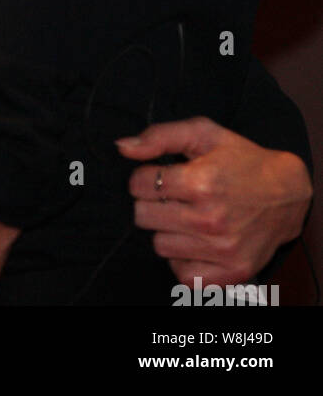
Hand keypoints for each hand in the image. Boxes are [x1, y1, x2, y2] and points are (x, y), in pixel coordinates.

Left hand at [116, 118, 311, 285]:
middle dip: (151, 203)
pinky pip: (183, 275)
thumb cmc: (241, 160)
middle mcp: (210, 219)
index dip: (144, 177)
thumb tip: (123, 147)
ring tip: (186, 217)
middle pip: (143, 216)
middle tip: (172, 197)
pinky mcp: (232, 272)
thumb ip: (159, 136)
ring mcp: (222, 249)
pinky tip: (195, 242)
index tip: (159, 177)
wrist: (287, 193)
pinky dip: (183, 260)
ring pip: (159, 246)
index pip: (138, 185)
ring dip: (167, 231)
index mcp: (201, 182)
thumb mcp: (204, 134)